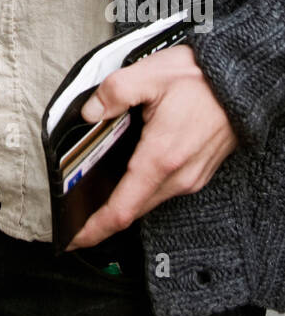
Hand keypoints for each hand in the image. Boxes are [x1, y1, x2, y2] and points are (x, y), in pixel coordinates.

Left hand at [64, 44, 238, 249]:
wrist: (241, 82)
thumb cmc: (201, 79)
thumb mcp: (150, 75)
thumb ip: (114, 93)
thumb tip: (89, 112)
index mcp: (161, 158)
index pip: (122, 209)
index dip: (95, 229)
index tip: (74, 240)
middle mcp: (179, 176)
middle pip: (133, 209)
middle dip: (103, 217)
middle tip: (77, 213)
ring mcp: (191, 177)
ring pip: (149, 200)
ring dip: (124, 201)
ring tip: (98, 191)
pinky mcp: (199, 172)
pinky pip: (164, 190)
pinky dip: (142, 188)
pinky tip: (130, 173)